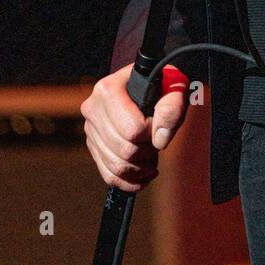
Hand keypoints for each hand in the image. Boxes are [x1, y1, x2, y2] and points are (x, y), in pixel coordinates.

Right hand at [80, 63, 189, 191]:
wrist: (150, 83)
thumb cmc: (162, 83)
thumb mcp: (174, 86)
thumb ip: (172, 108)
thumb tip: (160, 140)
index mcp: (107, 90)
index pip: (132, 129)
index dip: (152, 133)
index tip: (159, 125)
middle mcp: (93, 109)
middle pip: (124, 150)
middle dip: (147, 153)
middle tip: (158, 144)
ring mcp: (90, 129)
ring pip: (116, 166)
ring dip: (140, 169)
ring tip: (153, 158)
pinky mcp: (94, 145)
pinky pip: (108, 175)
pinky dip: (129, 182)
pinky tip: (144, 175)